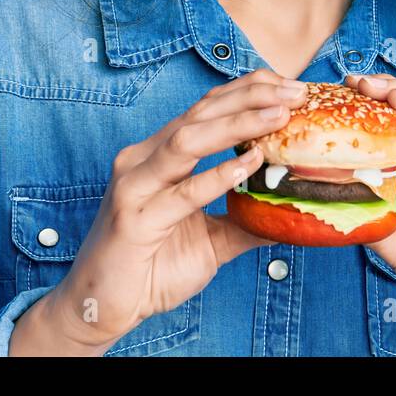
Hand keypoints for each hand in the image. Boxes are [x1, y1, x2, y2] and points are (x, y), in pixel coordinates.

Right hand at [26, 69, 307, 353]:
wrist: (100, 308)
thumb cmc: (150, 269)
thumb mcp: (211, 241)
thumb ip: (246, 222)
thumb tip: (292, 214)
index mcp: (158, 155)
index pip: (205, 108)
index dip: (247, 91)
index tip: (290, 87)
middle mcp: (143, 160)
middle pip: (200, 113)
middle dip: (250, 97)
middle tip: (295, 94)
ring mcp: (135, 185)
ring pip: (188, 139)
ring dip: (237, 123)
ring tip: (279, 117)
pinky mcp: (134, 218)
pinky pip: (182, 191)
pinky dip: (218, 175)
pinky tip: (250, 164)